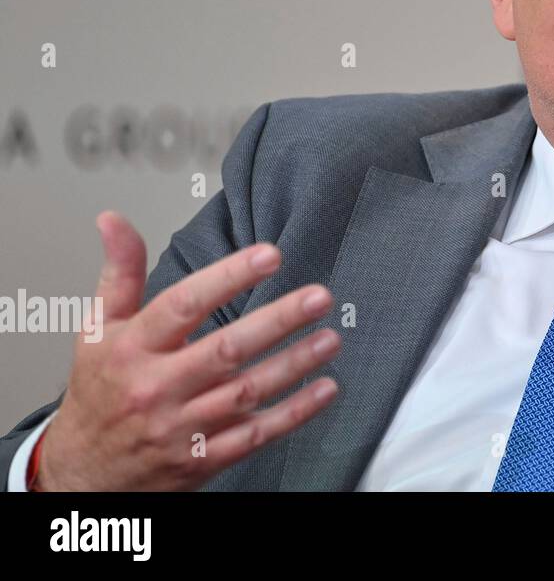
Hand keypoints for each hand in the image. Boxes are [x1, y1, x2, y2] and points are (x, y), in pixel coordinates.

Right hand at [35, 211, 340, 490]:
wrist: (83, 473)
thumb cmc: (99, 392)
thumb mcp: (97, 329)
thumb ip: (119, 273)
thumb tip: (114, 220)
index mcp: (133, 348)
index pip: (183, 305)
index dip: (229, 277)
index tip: (270, 255)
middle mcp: (157, 387)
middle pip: (225, 349)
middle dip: (277, 320)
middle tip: (319, 297)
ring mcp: (181, 426)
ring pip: (246, 392)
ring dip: (294, 364)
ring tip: (330, 338)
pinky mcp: (201, 459)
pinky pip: (255, 435)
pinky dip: (293, 413)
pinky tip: (325, 389)